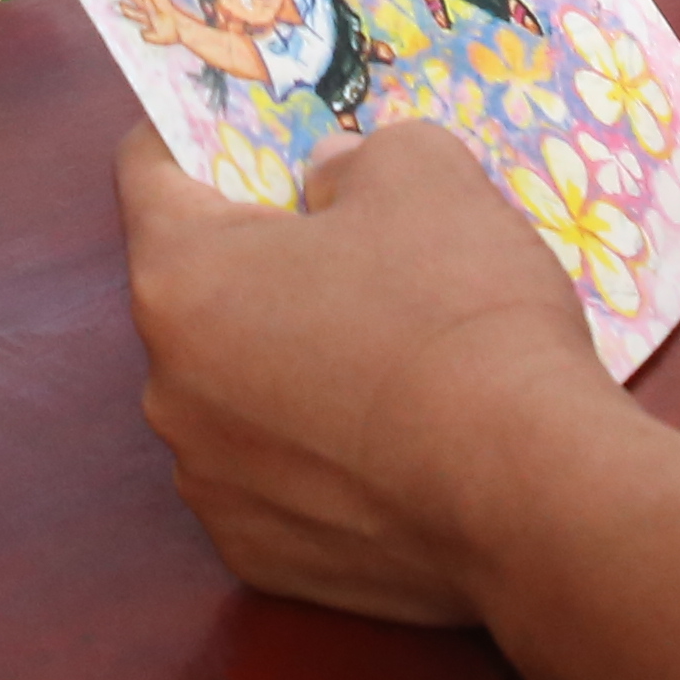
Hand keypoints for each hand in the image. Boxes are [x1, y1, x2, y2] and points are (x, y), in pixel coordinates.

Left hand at [112, 122, 627, 624]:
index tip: (239, 122)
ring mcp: (209, 483)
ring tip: (387, 352)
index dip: (197, 129)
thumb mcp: (426, 172)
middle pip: (198, 290)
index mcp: (181, 278)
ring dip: (286, 360)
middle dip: (261, 257)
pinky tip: (394, 438)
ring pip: (235, 389)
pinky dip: (316, 451)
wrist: (530, 495)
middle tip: (347, 238)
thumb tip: (327, 180)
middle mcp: (167, 388)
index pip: (149, 170)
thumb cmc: (461, 313)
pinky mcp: (260, 556)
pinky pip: (274, 474)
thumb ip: (357, 156)